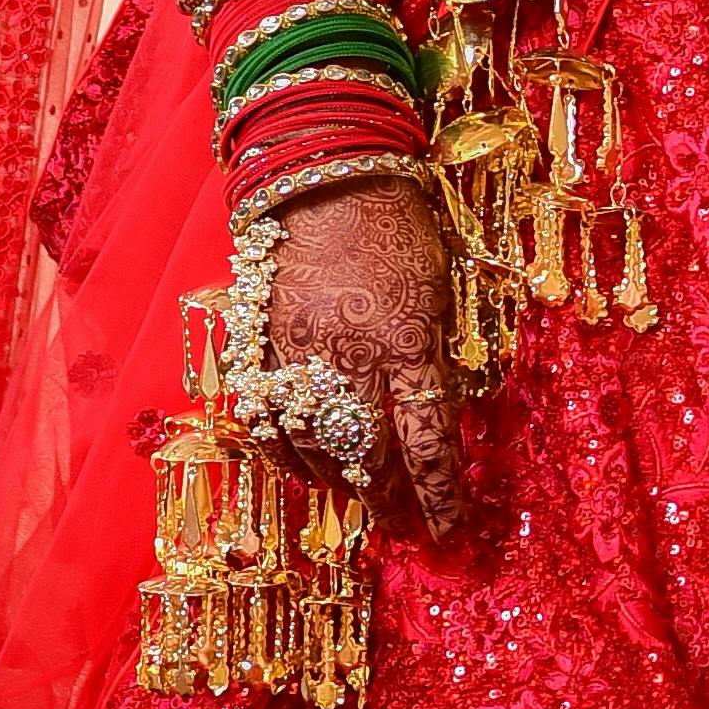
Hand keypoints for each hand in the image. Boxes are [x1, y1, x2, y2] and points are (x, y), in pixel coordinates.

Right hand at [265, 178, 464, 535]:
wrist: (327, 177)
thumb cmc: (398, 227)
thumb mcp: (440, 291)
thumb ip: (434, 357)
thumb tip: (437, 418)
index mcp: (408, 345)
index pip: (428, 444)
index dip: (439, 496)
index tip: (449, 531)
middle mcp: (351, 360)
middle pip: (367, 457)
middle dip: (386, 501)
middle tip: (400, 525)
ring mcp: (297, 357)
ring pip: (312, 448)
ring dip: (335, 483)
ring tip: (354, 500)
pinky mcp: (259, 347)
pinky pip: (265, 419)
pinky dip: (283, 453)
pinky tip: (299, 467)